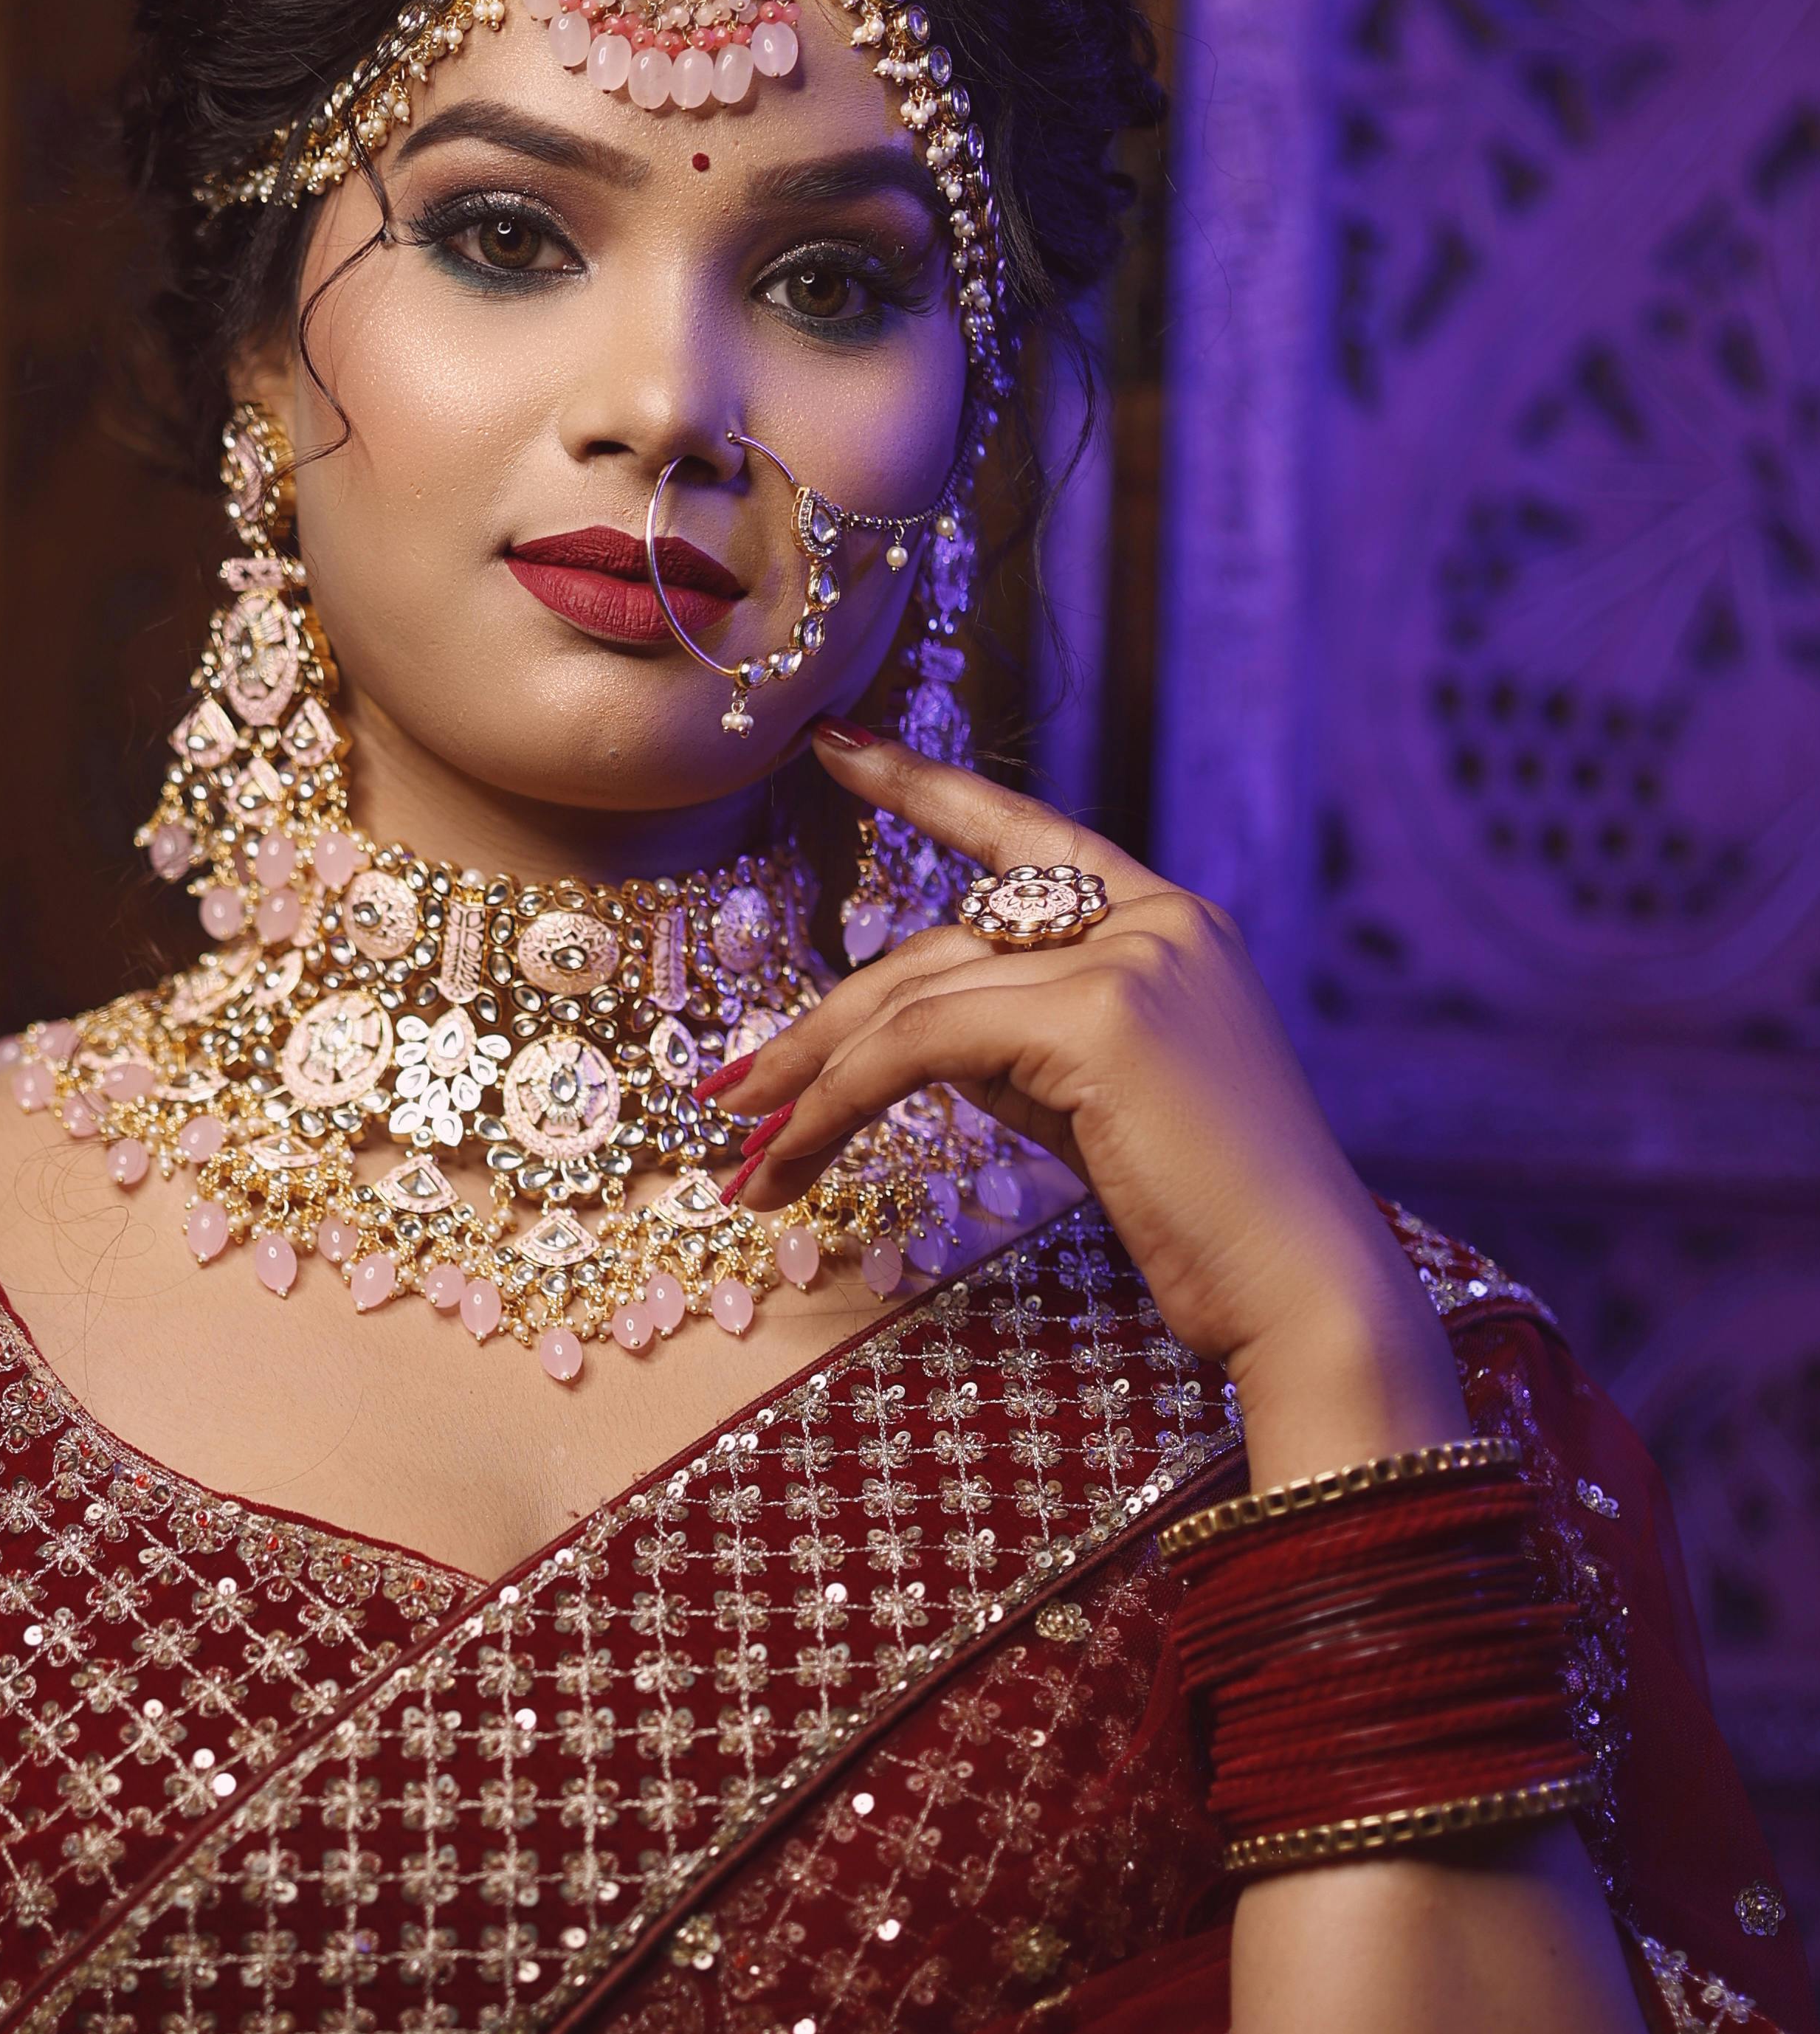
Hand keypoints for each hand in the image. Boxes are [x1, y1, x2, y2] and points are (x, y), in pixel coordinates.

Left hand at [721, 727, 1463, 1479]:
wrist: (1303, 1290)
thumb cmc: (1204, 1216)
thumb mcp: (1096, 1099)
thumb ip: (1016, 1039)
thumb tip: (901, 1036)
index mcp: (1170, 921)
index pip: (1024, 835)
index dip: (922, 788)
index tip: (833, 743)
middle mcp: (1156, 918)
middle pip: (939, 944)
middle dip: (824, 1027)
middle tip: (731, 1095)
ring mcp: (1131, 956)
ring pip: (917, 997)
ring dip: (813, 1085)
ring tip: (747, 1164)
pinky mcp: (1098, 1016)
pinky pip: (922, 1045)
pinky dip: (840, 1102)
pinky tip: (796, 1158)